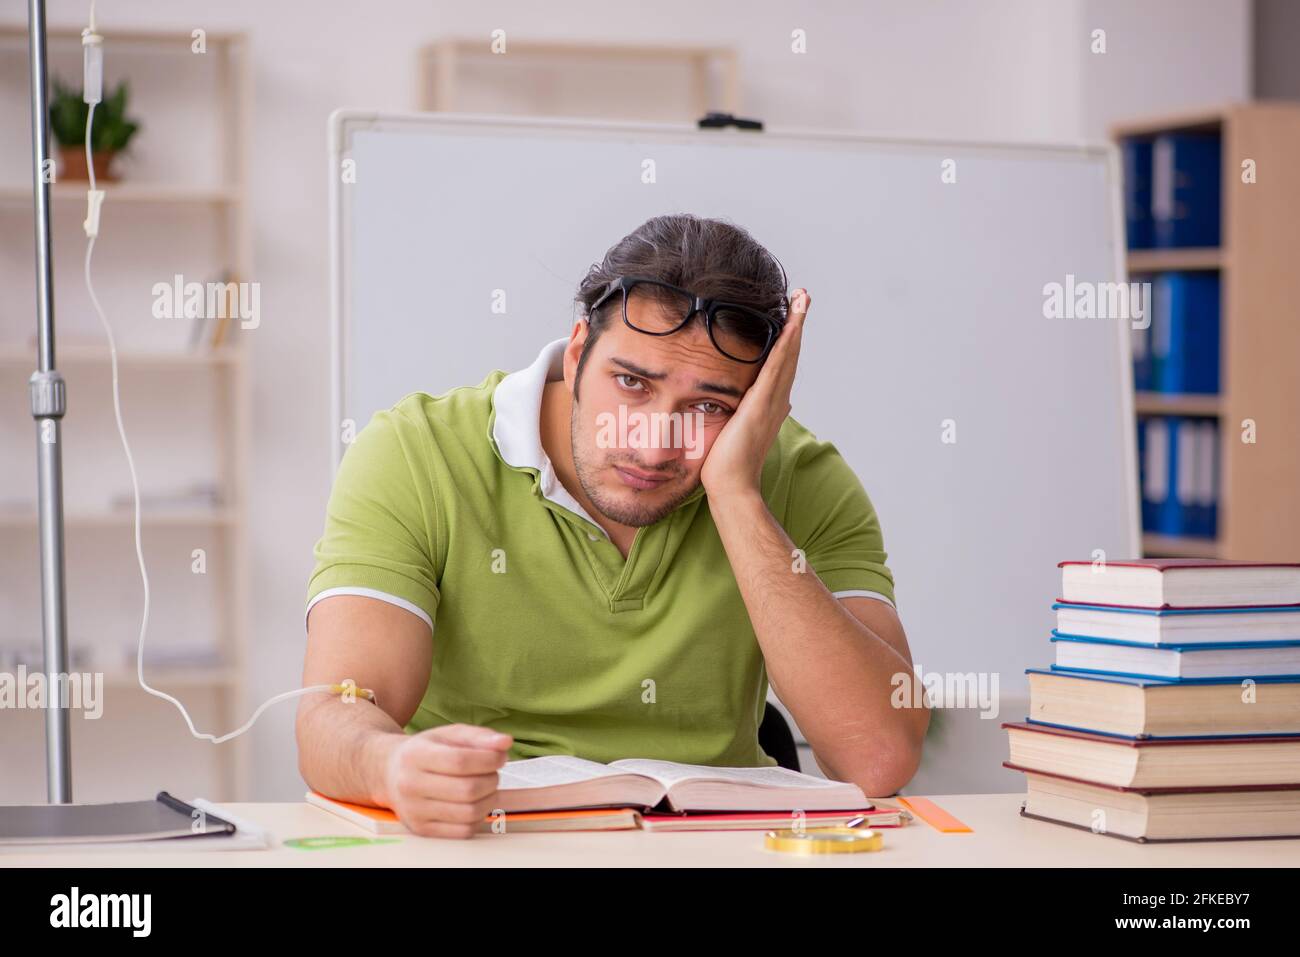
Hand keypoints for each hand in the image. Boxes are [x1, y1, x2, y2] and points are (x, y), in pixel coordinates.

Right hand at [376, 723, 512, 838]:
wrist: (389, 773)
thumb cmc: (425, 751)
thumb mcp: (448, 735)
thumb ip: (478, 736)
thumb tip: (505, 742)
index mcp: (415, 755)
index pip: (461, 761)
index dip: (489, 759)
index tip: (500, 756)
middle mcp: (410, 785)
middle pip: (468, 789)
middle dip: (492, 779)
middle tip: (493, 772)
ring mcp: (414, 811)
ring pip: (469, 812)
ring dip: (490, 799)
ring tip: (487, 786)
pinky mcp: (422, 829)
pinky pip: (464, 830)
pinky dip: (479, 817)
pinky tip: (476, 802)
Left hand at [700, 289, 808, 498]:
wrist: (732, 486)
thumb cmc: (730, 465)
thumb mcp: (742, 430)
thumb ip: (757, 414)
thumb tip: (778, 403)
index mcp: (771, 404)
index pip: (783, 364)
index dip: (790, 339)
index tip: (794, 316)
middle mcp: (776, 399)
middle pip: (790, 354)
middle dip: (797, 323)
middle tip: (804, 296)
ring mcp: (771, 401)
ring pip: (787, 355)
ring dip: (796, 325)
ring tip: (803, 298)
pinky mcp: (762, 404)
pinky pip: (776, 368)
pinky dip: (786, 346)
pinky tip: (791, 326)